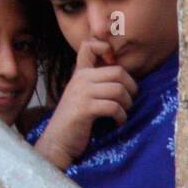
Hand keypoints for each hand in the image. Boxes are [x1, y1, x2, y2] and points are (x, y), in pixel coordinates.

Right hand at [34, 38, 136, 169]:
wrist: (57, 142)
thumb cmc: (75, 121)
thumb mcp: (83, 95)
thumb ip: (96, 83)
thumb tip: (124, 80)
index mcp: (80, 73)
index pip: (89, 45)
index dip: (107, 49)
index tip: (115, 71)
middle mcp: (80, 79)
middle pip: (118, 71)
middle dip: (130, 88)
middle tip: (128, 101)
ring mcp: (81, 93)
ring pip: (118, 89)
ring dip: (127, 104)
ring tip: (122, 114)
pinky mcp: (85, 109)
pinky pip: (114, 107)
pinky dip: (121, 117)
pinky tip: (117, 123)